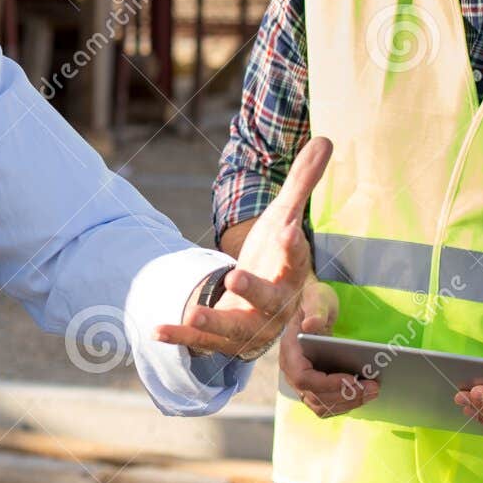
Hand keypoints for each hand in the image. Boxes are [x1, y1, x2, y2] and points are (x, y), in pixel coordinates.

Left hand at [156, 135, 331, 359]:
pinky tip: (156, 330)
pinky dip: (179, 338)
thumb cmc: (276, 257)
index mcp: (291, 273)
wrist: (263, 307)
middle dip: (254, 291)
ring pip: (235, 329)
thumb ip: (301, 183)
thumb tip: (326, 139)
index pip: (296, 259)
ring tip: (193, 314)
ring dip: (214, 324)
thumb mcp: (284, 217)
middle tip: (235, 277)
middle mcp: (274, 304)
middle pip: (270, 301)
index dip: (293, 248)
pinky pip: (201, 343)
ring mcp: (248, 325)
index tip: (289, 230)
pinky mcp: (222, 339)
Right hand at [279, 279, 379, 416]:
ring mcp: (301, 382)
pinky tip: (364, 394)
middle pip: (315, 396)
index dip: (327, 384)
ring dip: (348, 403)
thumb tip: (311, 325)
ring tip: (373, 391)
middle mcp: (291, 371)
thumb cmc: (316, 301)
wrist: (315, 309)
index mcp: (289, 351)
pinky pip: (326, 405)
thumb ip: (315, 310)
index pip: (303, 378)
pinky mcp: (313, 388)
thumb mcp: (316, 299)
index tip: (352, 379)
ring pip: (321, 405)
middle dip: (346, 395)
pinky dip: (346, 404)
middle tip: (373, 387)